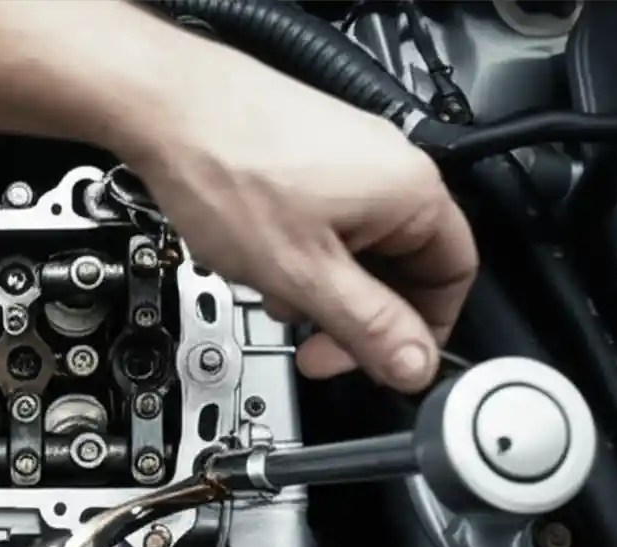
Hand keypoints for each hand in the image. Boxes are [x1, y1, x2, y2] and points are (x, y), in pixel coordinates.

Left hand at [117, 40, 476, 392]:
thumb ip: (366, 325)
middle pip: (400, 268)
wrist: (163, 110)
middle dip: (354, 314)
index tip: (383, 363)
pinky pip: (322, 224)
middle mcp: (388, 167)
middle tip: (315, 346)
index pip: (454, 278)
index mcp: (411, 193)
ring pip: (355, 250)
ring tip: (272, 291)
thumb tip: (415, 365)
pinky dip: (295, 254)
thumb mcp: (302, 274)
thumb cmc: (227, 169)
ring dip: (317, 287)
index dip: (420, 332)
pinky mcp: (308, 158)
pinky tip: (257, 260)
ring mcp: (347, 159)